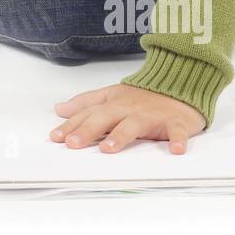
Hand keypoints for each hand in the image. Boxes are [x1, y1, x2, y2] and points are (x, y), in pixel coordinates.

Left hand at [51, 83, 205, 153]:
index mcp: (113, 103)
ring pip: (134, 125)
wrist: (179, 84)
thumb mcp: (111, 95)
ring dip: (121, 136)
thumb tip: (59, 109)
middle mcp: (129, 109)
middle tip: (73, 143)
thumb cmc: (143, 96)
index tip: (55, 137)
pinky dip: (178, 140)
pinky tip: (175, 150)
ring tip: (108, 149)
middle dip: (87, 130)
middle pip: (105, 118)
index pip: (88, 114)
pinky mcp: (175, 122)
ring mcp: (151, 115)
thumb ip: (85, 103)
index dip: (71, 125)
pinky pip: (177, 132)